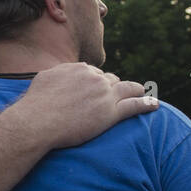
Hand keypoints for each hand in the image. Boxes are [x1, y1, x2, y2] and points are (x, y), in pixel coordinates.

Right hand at [17, 63, 156, 149]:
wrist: (37, 121)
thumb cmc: (36, 104)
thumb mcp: (44, 78)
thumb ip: (57, 74)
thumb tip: (59, 74)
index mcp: (79, 68)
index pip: (93, 73)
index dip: (94, 82)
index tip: (94, 90)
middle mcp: (94, 77)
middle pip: (110, 80)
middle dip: (112, 87)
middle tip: (113, 97)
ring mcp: (104, 94)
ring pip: (126, 88)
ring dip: (135, 90)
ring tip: (141, 93)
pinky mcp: (110, 113)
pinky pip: (134, 105)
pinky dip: (146, 103)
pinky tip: (155, 105)